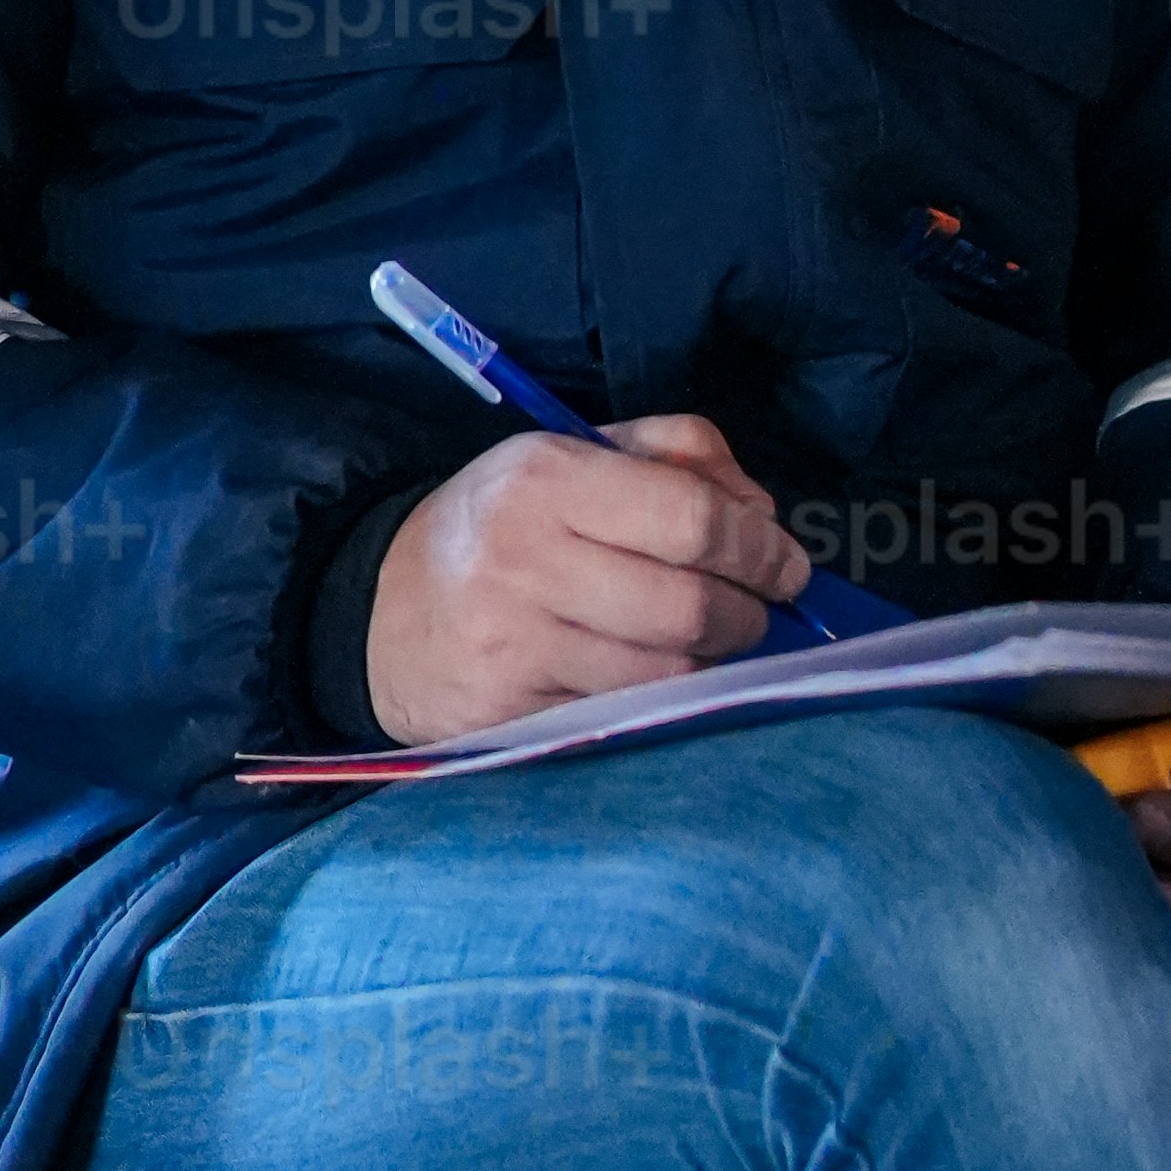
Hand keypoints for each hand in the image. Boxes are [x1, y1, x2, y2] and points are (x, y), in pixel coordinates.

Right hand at [364, 417, 809, 740]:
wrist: (383, 612)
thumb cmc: (503, 526)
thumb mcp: (576, 456)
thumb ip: (677, 456)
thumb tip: (762, 512)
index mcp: (547, 477)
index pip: (691, 517)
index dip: (760, 548)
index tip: (787, 565)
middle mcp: (526, 559)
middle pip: (690, 605)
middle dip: (748, 614)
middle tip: (758, 611)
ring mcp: (516, 645)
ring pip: (668, 672)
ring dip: (715, 663)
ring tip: (712, 643)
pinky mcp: (512, 714)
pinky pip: (626, 714)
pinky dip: (662, 700)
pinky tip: (659, 678)